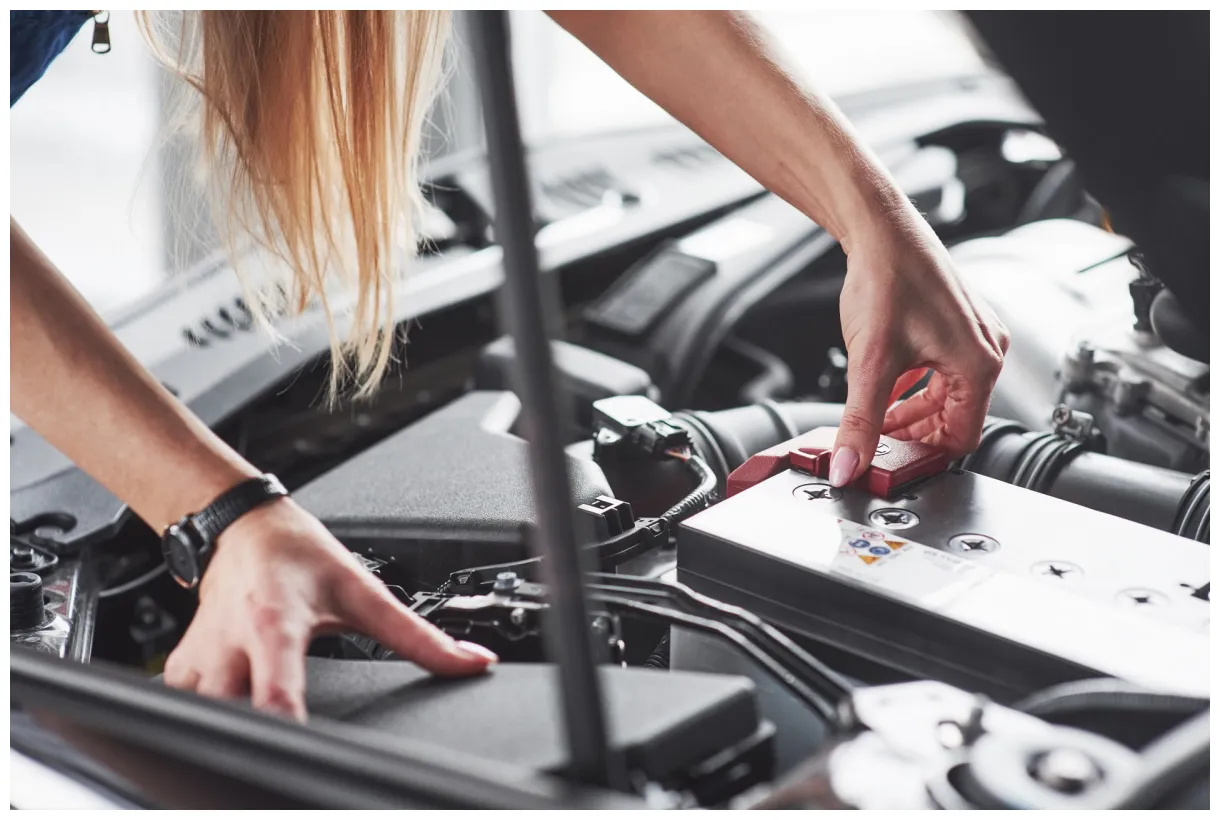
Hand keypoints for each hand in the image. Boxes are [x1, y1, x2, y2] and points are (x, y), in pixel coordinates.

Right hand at [163, 498, 497, 719]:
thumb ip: (418, 635)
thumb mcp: (363, 591)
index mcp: (275, 624)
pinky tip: (234, 719)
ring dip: (231, 731)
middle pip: (228, 716)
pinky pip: (184, 710)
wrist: (243, 526)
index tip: (301, 751)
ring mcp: (198, 658)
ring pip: (200, 717)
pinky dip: (208, 721)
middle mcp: (229, 645)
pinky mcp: (181, 667)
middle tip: (287, 753)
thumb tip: (469, 661)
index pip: (274, 691)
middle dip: (254, 740)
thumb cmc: (299, 556)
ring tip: (262, 741)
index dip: (286, 728)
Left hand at [829, 213, 1008, 485]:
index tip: (893, 466)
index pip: (961, 439)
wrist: (879, 231)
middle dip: (914, 435)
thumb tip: (849, 465)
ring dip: (910, 413)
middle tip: (878, 446)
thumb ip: (860, 422)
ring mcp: (973, 335)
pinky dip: (913, 388)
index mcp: (980, 365)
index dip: (924, 457)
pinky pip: (940, 372)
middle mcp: (986, 350)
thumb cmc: (887, 279)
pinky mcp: (955, 324)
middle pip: (953, 419)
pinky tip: (884, 389)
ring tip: (876, 421)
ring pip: (944, 396)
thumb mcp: (870, 364)